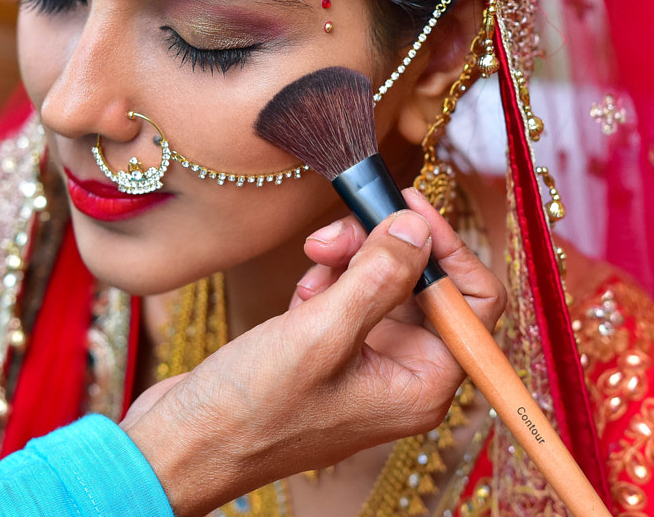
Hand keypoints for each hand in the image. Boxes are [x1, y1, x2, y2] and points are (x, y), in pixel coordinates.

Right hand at [121, 189, 504, 515]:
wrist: (180, 446)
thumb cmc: (251, 411)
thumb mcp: (322, 333)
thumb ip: (380, 277)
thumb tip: (419, 228)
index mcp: (425, 384)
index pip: (473, 303)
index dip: (448, 248)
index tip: (409, 207)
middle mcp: (406, 377)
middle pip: (425, 285)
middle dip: (385, 248)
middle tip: (342, 226)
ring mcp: (369, 367)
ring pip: (384, 284)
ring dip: (351, 260)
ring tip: (314, 255)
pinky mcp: (332, 356)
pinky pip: (349, 298)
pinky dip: (328, 282)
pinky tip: (301, 293)